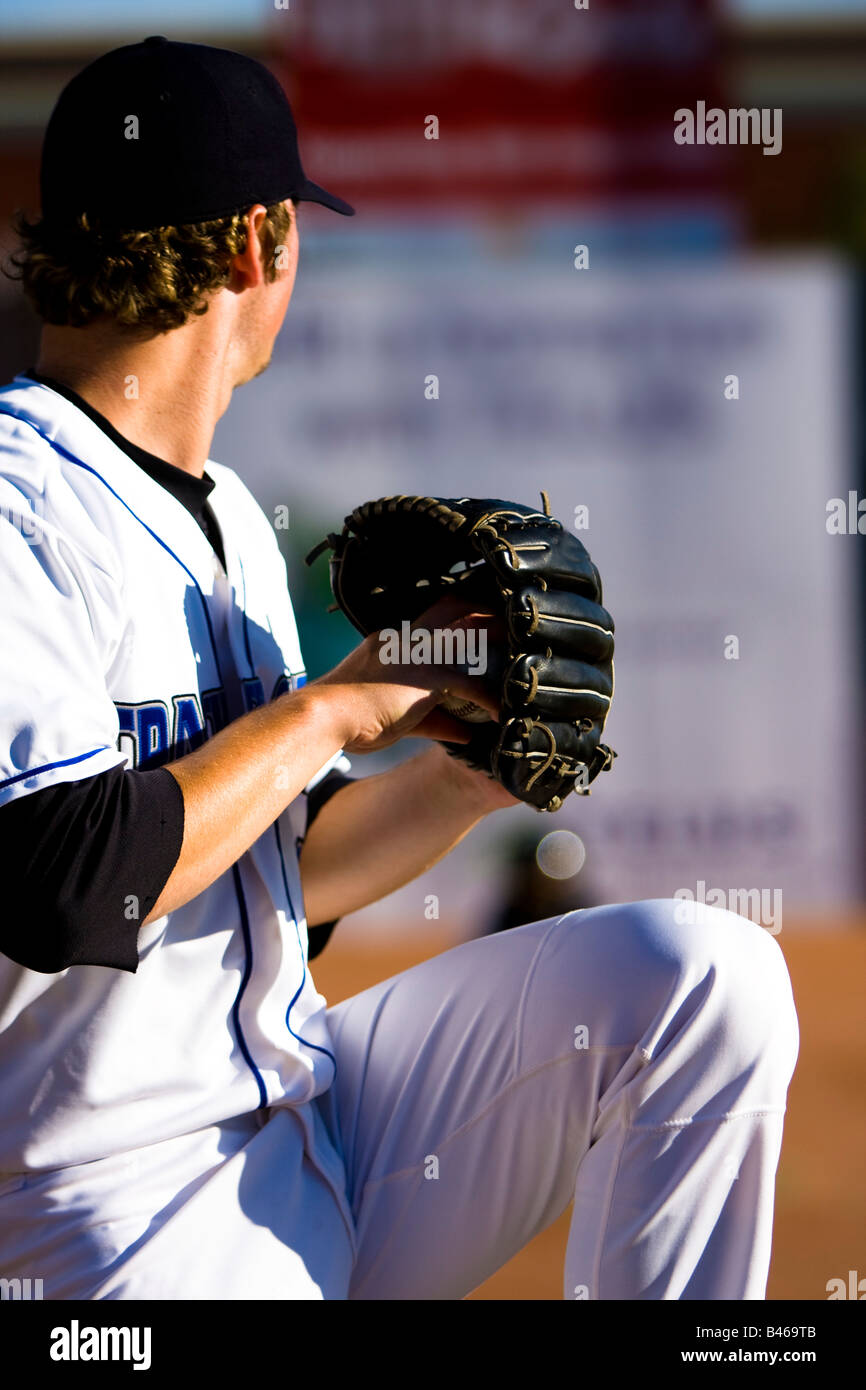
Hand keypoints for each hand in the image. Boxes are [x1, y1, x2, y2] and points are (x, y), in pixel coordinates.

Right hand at [313, 597, 500, 754]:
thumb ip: (435, 719)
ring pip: (470, 631)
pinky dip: (491, 698)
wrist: (324, 716)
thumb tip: (465, 731)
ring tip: (522, 655)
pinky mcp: (427, 677)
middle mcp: (406, 639)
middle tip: (508, 623)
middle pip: (453, 607)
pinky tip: (503, 714)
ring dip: (498, 639)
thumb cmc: (348, 719)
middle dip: (483, 611)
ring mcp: (418, 654)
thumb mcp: (396, 716)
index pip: (431, 618)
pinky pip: (471, 683)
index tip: (480, 623)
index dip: (458, 618)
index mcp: (391, 642)